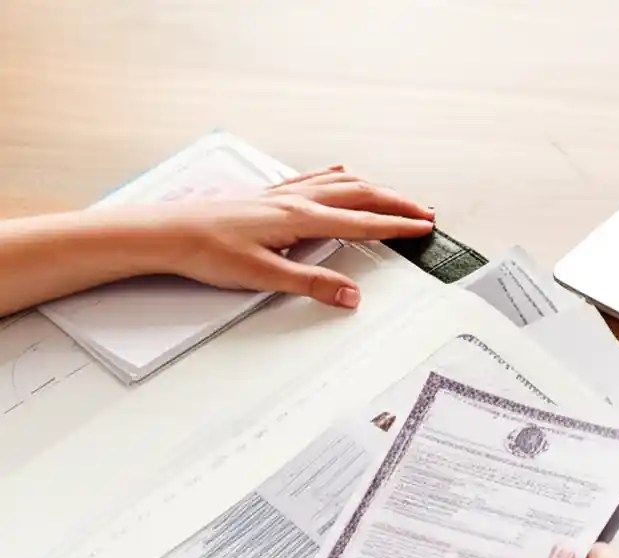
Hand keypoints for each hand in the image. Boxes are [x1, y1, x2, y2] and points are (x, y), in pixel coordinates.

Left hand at [150, 166, 433, 307]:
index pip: (362, 223)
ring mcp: (284, 194)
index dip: (397, 226)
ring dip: (375, 189)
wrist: (168, 232)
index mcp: (301, 218)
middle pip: (361, 195)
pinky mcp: (270, 196)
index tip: (423, 228)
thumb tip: (350, 295)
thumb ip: (311, 284)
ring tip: (396, 196)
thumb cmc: (207, 250)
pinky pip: (316, 178)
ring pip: (342, 183)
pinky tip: (341, 175)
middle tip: (423, 212)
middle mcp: (296, 200)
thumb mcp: (263, 276)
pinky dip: (340, 177)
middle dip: (397, 203)